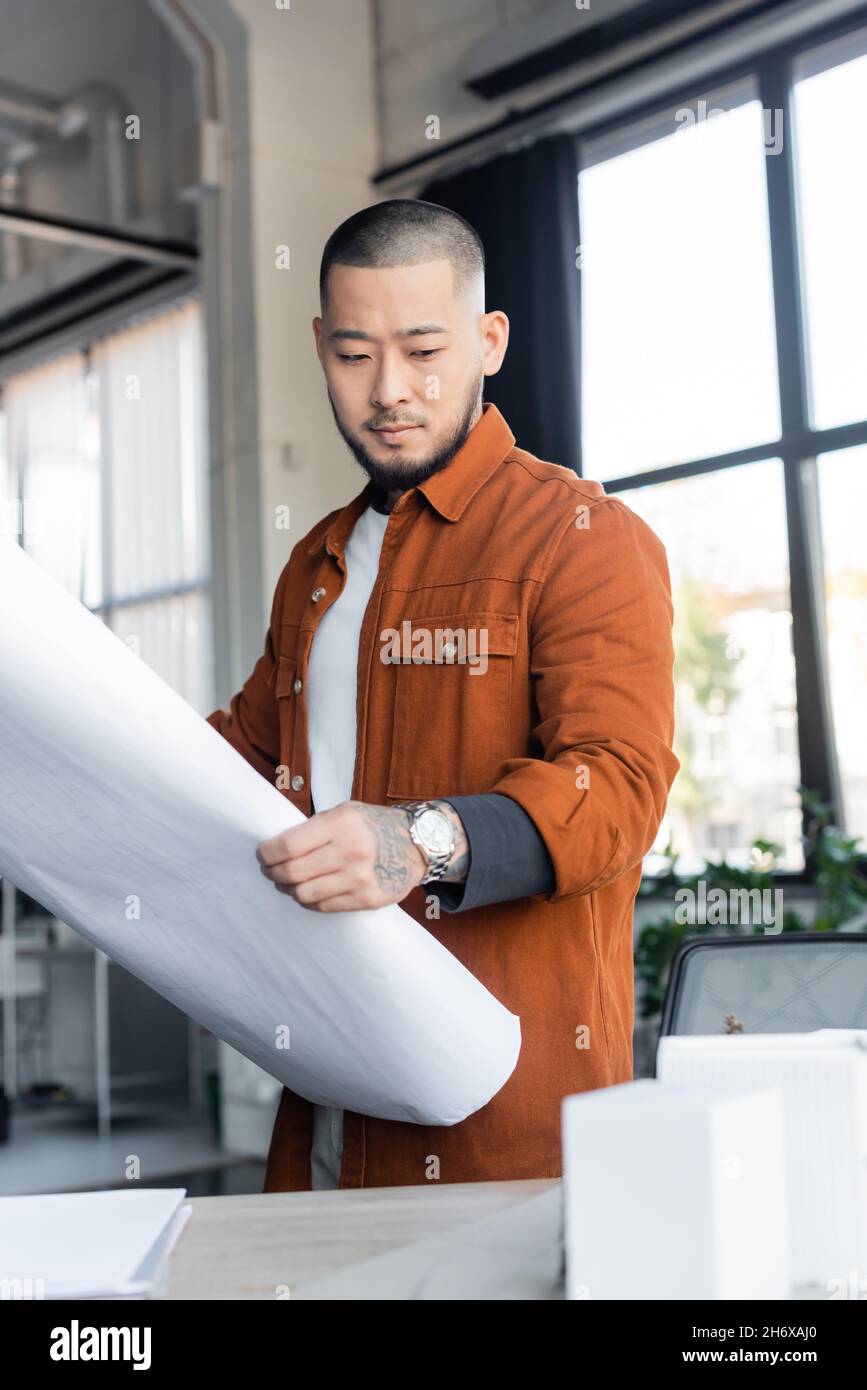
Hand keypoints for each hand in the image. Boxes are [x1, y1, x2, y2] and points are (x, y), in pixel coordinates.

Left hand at [256, 800, 428, 912]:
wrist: (416, 845)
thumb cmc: (374, 825)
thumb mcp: (345, 812)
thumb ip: (315, 828)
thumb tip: (277, 848)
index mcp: (341, 824)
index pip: (288, 846)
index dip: (267, 854)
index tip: (263, 855)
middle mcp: (350, 852)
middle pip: (292, 873)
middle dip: (273, 874)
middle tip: (270, 871)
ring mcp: (359, 879)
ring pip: (304, 894)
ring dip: (289, 890)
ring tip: (289, 883)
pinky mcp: (366, 900)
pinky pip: (324, 907)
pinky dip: (310, 901)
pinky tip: (309, 891)